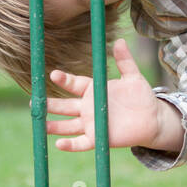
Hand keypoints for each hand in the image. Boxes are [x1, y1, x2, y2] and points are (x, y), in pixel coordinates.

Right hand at [45, 38, 163, 151]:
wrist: (152, 119)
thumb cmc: (141, 96)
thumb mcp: (133, 77)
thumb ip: (125, 61)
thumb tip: (120, 41)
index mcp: (93, 90)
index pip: (74, 84)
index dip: (64, 80)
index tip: (53, 74)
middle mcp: (88, 107)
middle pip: (65, 106)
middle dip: (50, 104)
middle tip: (35, 102)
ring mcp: (91, 123)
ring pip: (67, 125)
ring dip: (53, 125)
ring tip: (40, 123)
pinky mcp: (97, 138)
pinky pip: (81, 143)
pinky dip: (70, 144)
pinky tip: (58, 144)